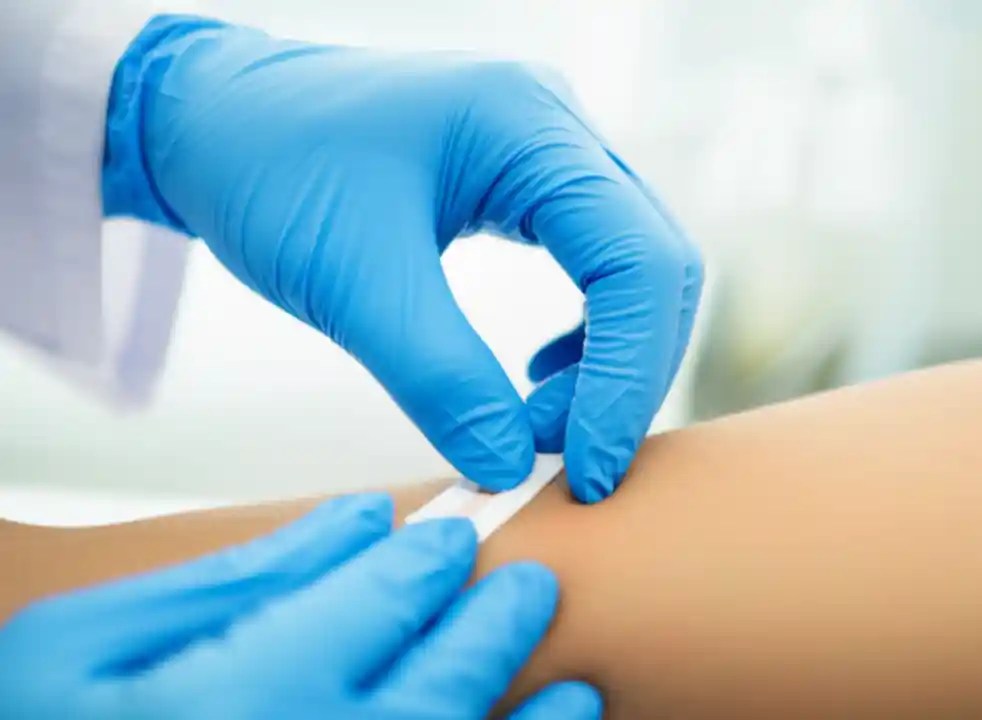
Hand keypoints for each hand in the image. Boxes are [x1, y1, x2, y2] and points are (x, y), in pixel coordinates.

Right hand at [0, 495, 600, 718]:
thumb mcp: (96, 639)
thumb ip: (243, 576)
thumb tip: (362, 518)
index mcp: (242, 695)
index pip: (381, 605)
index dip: (433, 562)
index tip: (455, 537)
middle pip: (443, 684)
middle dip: (497, 627)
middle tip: (532, 585)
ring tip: (578, 690)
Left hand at [104, 16, 702, 500]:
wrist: (215, 119)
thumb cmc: (266, 169)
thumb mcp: (348, 280)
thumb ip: (438, 375)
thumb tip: (513, 465)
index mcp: (527, 126)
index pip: (637, 261)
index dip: (628, 378)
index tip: (585, 471)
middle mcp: (560, 128)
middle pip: (656, 268)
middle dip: (623, 377)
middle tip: (560, 459)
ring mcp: (553, 150)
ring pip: (637, 272)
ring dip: (607, 363)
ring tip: (538, 424)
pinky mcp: (534, 182)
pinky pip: (600, 268)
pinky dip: (585, 338)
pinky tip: (533, 373)